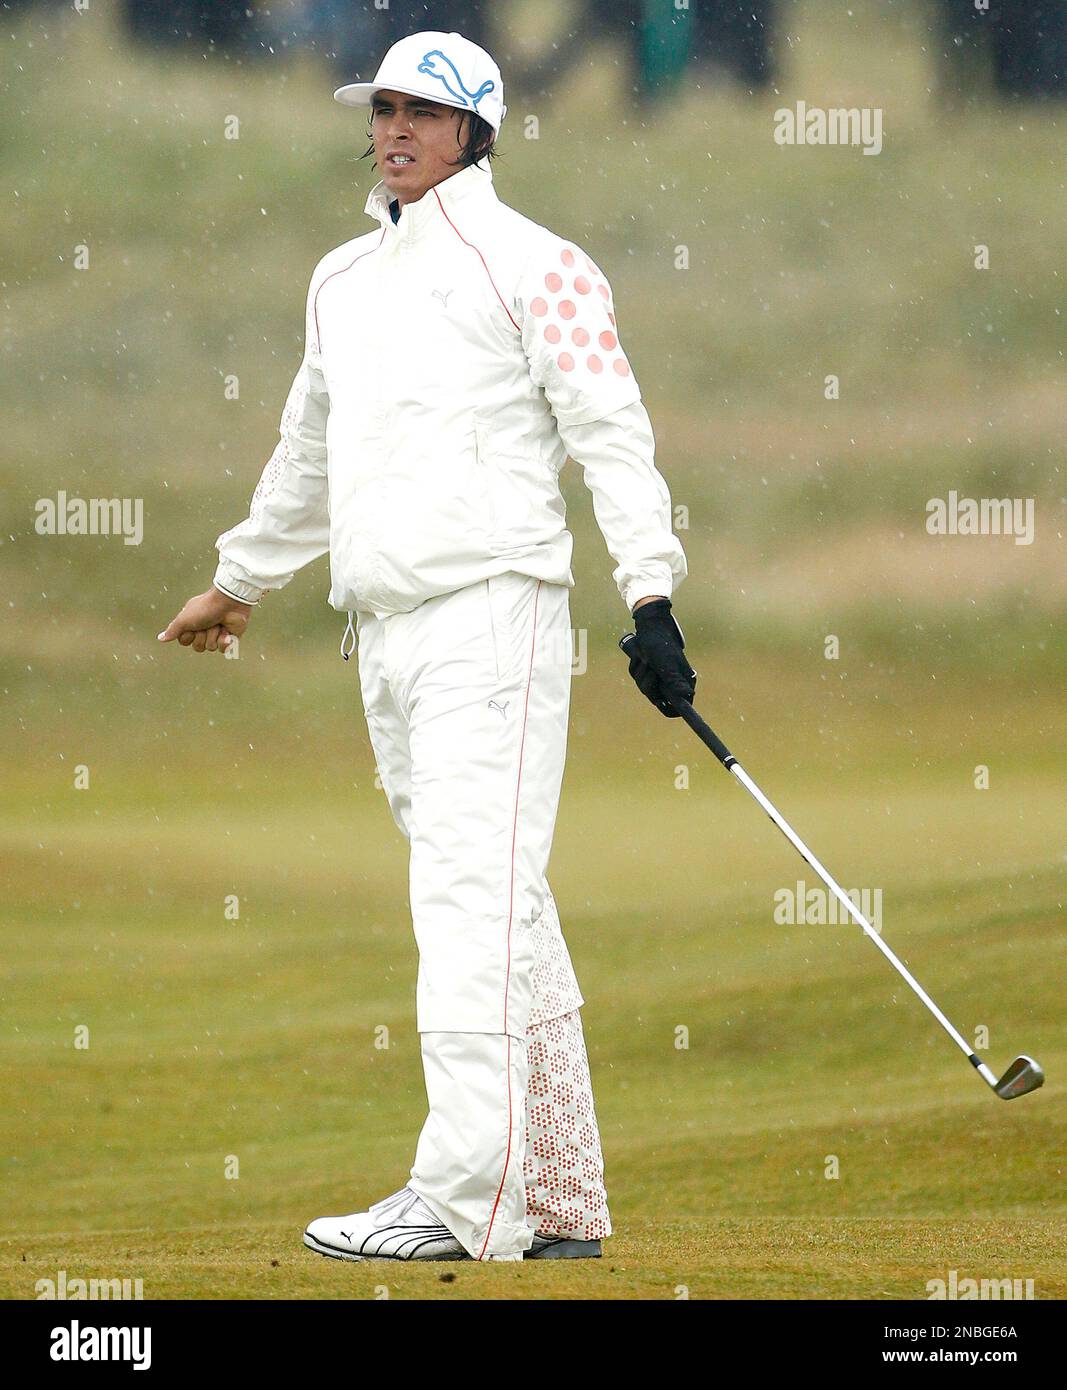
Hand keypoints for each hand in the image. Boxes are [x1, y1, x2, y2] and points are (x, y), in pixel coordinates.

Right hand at [157, 588, 252, 653]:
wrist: (228, 603)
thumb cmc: (205, 608)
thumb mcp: (184, 618)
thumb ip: (173, 630)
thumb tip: (160, 638)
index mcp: (192, 624)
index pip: (185, 641)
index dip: (188, 636)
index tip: (192, 626)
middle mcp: (204, 629)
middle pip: (197, 647)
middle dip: (202, 637)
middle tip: (207, 624)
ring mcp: (217, 633)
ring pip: (211, 648)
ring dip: (214, 636)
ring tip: (218, 624)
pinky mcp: (230, 637)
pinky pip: (224, 649)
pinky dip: (225, 641)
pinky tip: (227, 631)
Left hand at [619, 597, 695, 717]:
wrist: (650, 627)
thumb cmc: (661, 644)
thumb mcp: (666, 663)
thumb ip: (675, 681)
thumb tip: (688, 695)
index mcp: (683, 682)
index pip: (680, 707)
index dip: (669, 709)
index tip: (659, 701)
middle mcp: (674, 682)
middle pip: (656, 699)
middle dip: (648, 685)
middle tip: (650, 668)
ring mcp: (660, 678)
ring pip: (644, 689)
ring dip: (641, 674)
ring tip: (645, 659)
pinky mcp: (650, 672)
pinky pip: (638, 679)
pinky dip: (636, 668)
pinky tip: (640, 657)